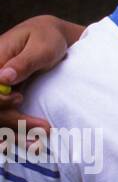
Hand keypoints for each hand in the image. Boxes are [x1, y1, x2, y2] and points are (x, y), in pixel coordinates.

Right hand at [0, 15, 74, 134]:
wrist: (50, 38)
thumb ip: (24, 62)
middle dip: (11, 120)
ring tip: (42, 136)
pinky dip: (12, 132)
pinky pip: (3, 119)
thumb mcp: (42, 47)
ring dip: (15, 130)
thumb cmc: (47, 38)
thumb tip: (4, 77)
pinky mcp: (2, 99)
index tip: (18, 99)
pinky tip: (25, 143)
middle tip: (43, 126)